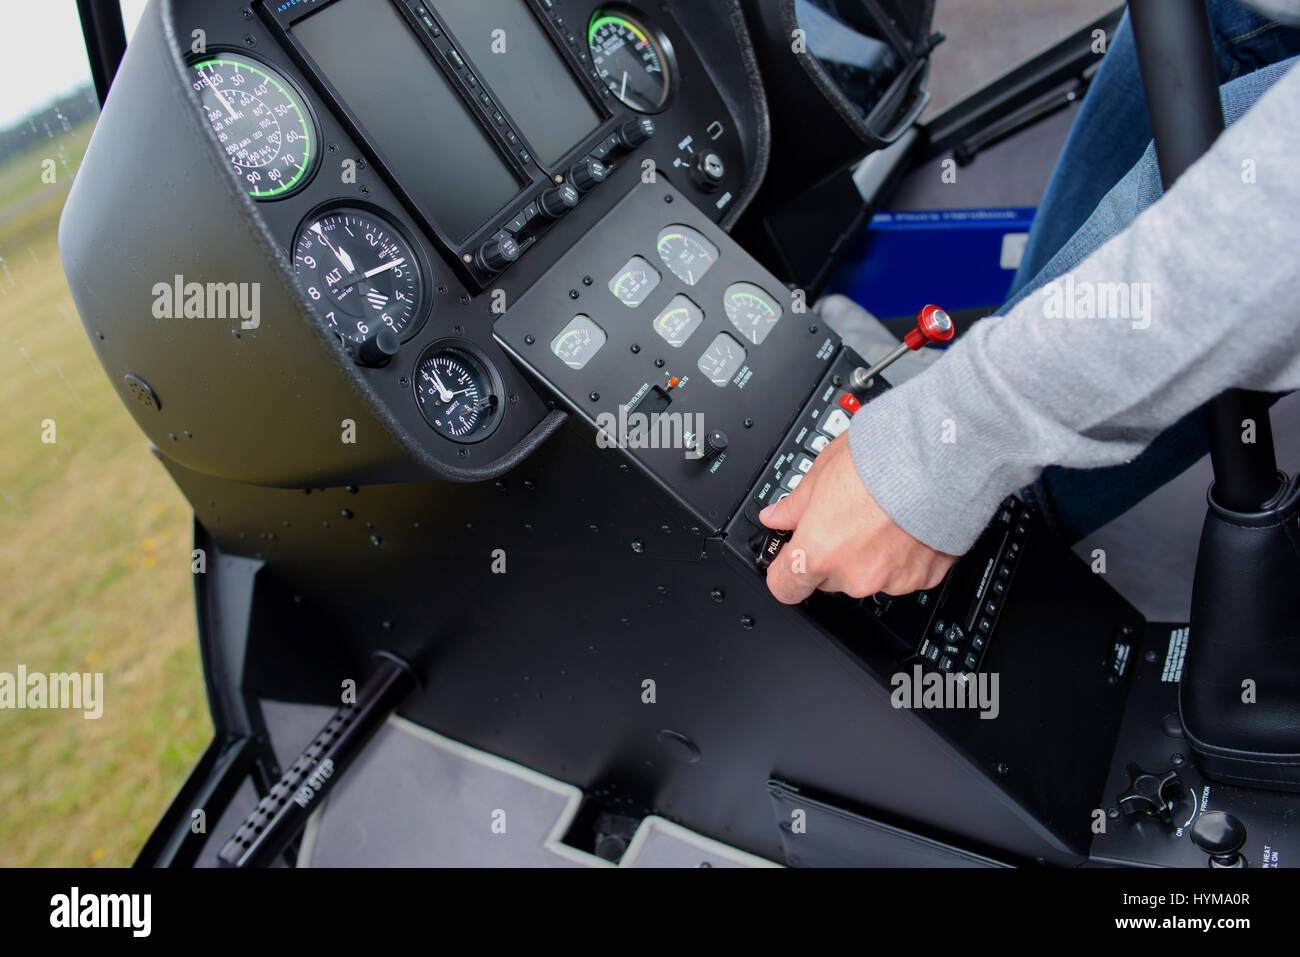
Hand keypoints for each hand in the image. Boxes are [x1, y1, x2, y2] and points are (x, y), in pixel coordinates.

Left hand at [759, 434, 956, 603]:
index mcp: (819, 552)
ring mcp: (891, 580)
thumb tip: (778, 516)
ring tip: (880, 517)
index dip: (783, 571)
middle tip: (844, 519)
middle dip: (830, 555)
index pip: (785, 586)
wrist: (943, 457)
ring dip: (868, 556)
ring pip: (867, 576)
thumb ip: (795, 504)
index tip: (787, 559)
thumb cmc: (885, 458)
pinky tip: (905, 525)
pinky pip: (903, 573)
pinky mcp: (924, 577)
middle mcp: (854, 575)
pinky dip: (902, 556)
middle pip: (828, 579)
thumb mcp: (823, 471)